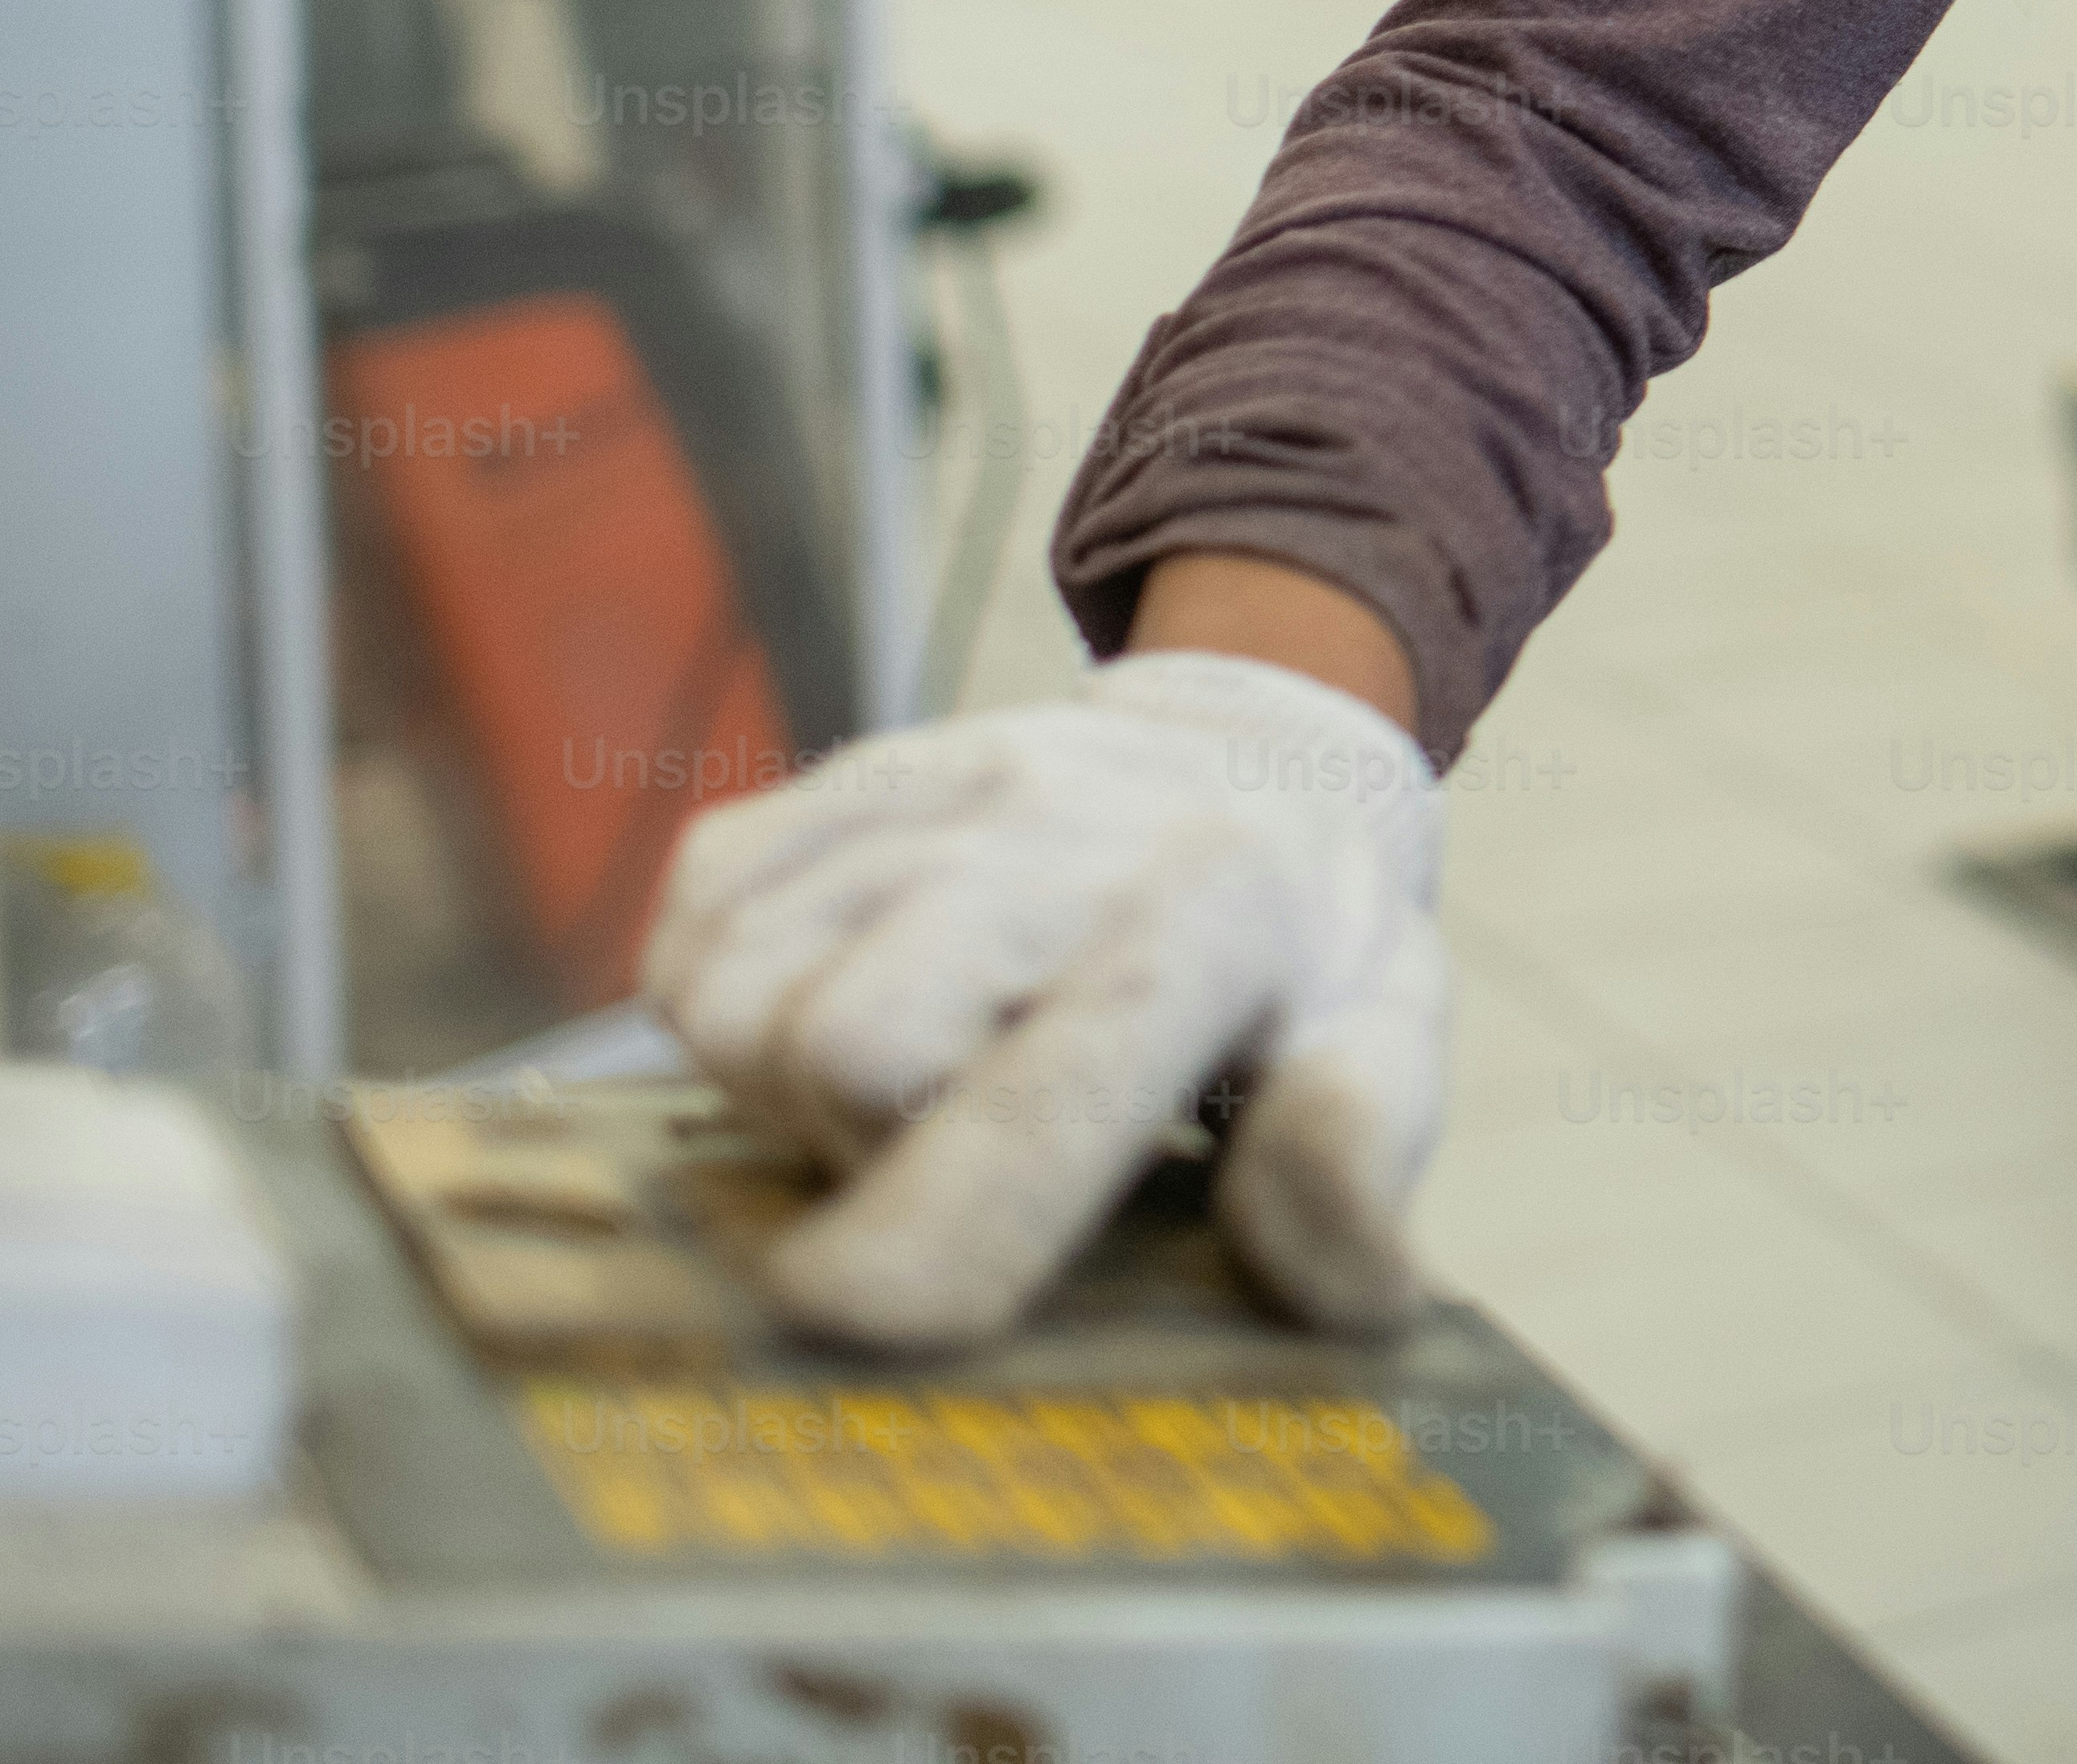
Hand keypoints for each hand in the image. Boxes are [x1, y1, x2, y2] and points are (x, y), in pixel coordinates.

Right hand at [648, 649, 1445, 1351]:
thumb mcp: (1384, 1035)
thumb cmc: (1306, 945)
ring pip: (731, 998)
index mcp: (1211, 912)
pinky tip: (859, 994)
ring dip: (794, 1079)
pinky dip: (737, 996)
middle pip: (836, 1047)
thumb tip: (1345, 1285)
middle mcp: (1055, 825)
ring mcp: (932, 782)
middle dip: (865, 1143)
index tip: (865, 1317)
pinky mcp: (832, 777)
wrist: (1255, 759)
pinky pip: (691, 931)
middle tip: (965, 1137)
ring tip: (927, 1067)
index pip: (1040, 1089)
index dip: (943, 1226)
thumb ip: (1362, 1154)